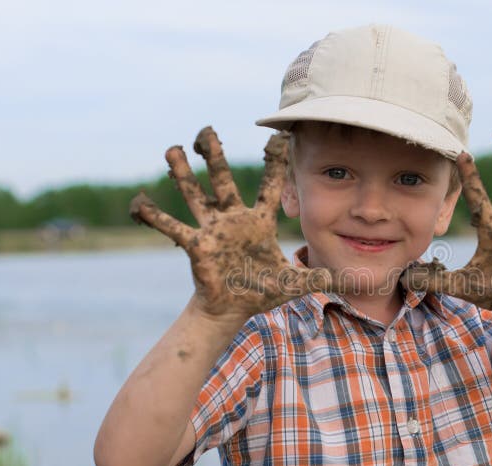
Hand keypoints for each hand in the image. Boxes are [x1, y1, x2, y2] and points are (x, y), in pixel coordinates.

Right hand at [129, 127, 332, 319]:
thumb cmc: (261, 292)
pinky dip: (155, 215)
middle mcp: (232, 219)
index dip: (274, 164)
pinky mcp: (195, 245)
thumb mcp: (295, 284)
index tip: (277, 136)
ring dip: (182, 173)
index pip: (269, 186)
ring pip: (195, 195)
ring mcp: (212, 229)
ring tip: (173, 148)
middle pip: (222, 180)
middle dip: (214, 155)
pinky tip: (138, 200)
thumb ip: (321, 277)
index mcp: (258, 222)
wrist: (233, 309)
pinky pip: (172, 227)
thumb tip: (353, 278)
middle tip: (206, 130)